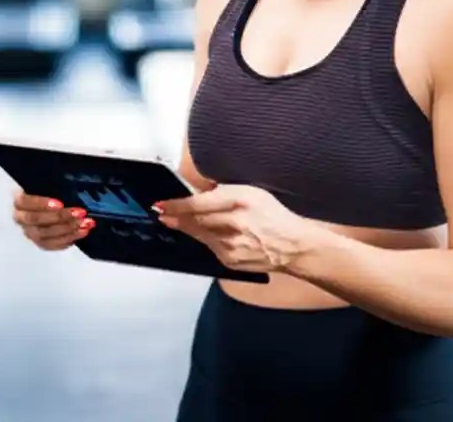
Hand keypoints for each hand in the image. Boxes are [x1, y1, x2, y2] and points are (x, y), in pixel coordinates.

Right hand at [12, 191, 94, 250]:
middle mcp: (20, 218)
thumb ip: (52, 183)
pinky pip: (51, 245)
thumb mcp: (47, 183)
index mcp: (19, 199)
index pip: (25, 202)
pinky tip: (80, 232)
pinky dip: (67, 240)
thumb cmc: (46, 190)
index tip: (60, 203)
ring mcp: (29, 232)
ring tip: (85, 223)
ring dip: (67, 230)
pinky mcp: (39, 242)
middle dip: (60, 218)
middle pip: (36, 221)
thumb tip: (69, 180)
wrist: (46, 204)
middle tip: (79, 213)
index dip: (42, 204)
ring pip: (44, 235)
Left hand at [154, 185, 313, 273]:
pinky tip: (200, 233)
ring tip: (171, 220)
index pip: (199, 203)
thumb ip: (224, 192)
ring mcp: (231, 245)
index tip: (161, 203)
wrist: (292, 246)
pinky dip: (203, 239)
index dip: (177, 205)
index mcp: (240, 201)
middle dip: (174, 217)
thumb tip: (198, 191)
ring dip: (184, 228)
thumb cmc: (272, 215)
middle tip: (160, 212)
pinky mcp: (230, 261)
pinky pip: (210, 247)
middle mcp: (234, 223)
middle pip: (195, 221)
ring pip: (199, 235)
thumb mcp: (252, 192)